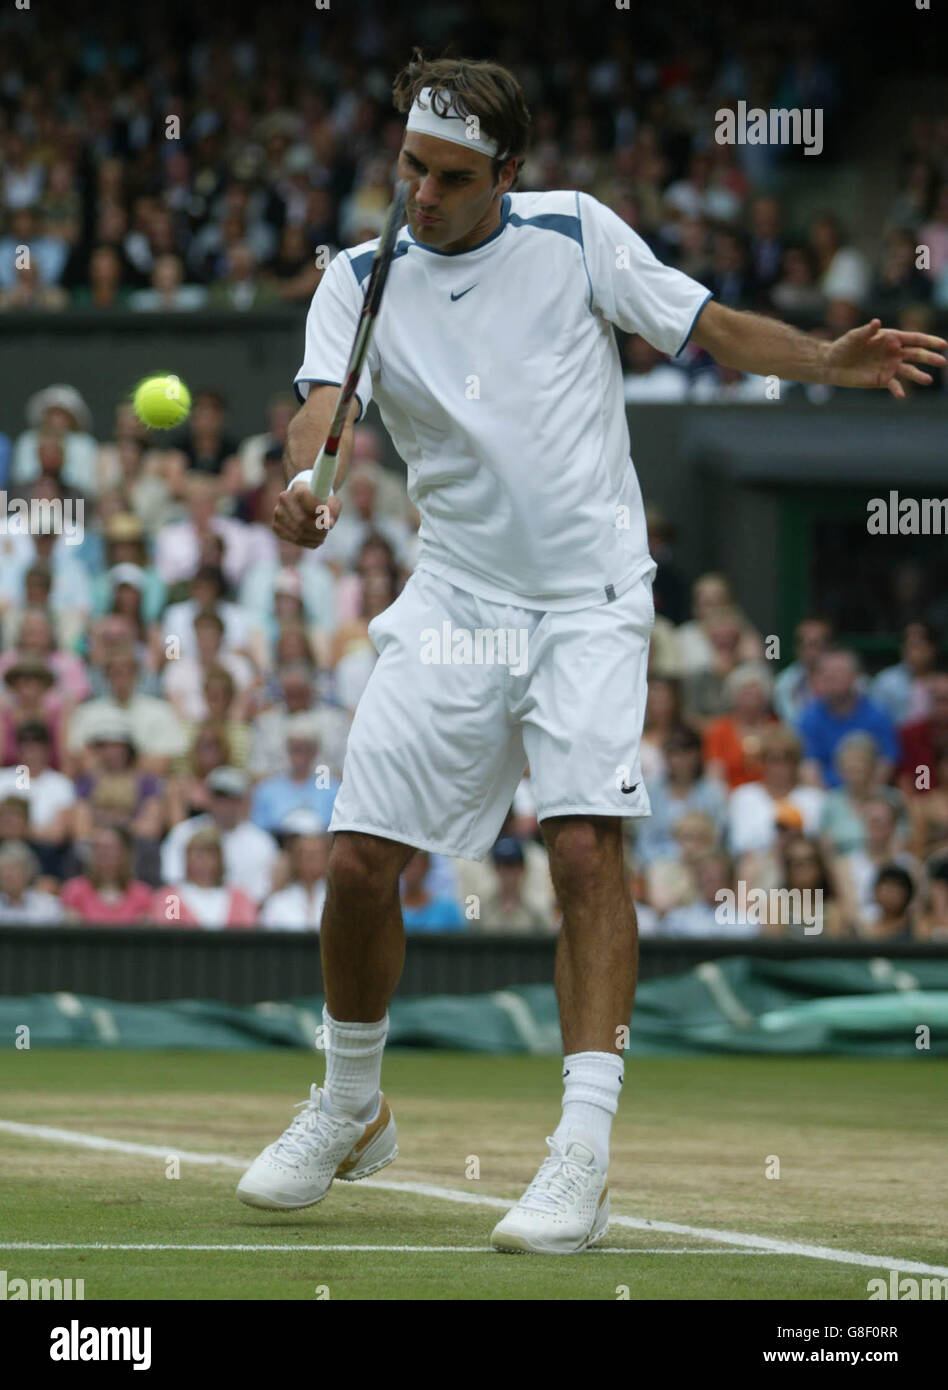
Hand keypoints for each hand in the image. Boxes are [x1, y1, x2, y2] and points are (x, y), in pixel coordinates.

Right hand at [272, 483, 340, 548]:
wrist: (304, 501)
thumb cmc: (321, 500)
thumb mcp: (332, 500)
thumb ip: (333, 509)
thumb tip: (329, 524)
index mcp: (298, 486)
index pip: (304, 496)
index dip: (318, 508)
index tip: (328, 516)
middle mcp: (284, 498)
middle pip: (301, 520)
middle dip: (318, 528)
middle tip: (327, 529)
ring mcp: (278, 513)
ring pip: (298, 533)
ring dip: (314, 537)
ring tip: (323, 534)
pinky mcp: (277, 526)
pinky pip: (294, 539)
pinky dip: (308, 542)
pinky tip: (315, 539)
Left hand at [826, 319, 946, 397]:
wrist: (832, 364)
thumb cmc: (844, 346)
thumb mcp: (854, 337)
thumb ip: (867, 331)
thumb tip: (876, 323)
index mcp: (891, 338)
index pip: (914, 339)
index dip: (929, 341)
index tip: (943, 344)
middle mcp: (894, 352)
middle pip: (916, 354)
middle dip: (930, 357)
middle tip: (943, 362)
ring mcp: (889, 366)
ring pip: (908, 371)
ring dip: (918, 375)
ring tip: (928, 380)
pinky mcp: (881, 380)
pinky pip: (893, 385)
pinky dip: (898, 390)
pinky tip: (902, 395)